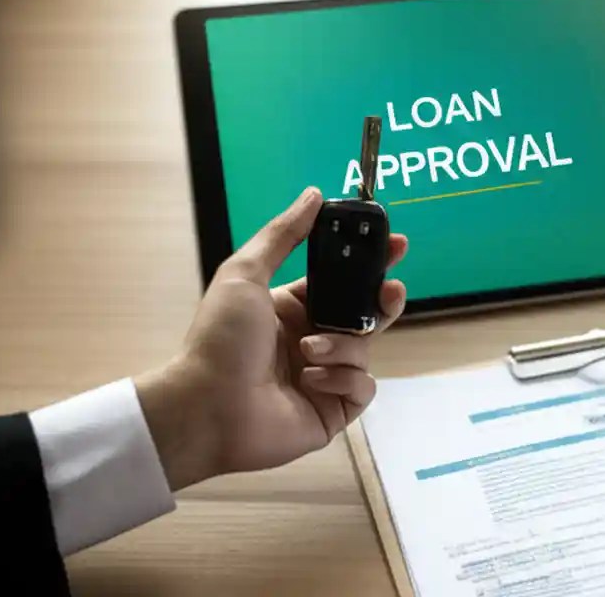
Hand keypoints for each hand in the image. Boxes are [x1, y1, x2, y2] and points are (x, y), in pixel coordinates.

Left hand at [135, 187, 407, 489]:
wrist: (208, 408)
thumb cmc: (221, 339)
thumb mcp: (245, 274)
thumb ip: (282, 234)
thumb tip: (314, 194)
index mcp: (295, 307)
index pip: (343, 280)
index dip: (370, 262)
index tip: (397, 244)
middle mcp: (314, 338)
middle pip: (366, 314)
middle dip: (384, 301)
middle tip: (391, 291)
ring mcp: (326, 376)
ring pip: (364, 349)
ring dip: (341, 345)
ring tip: (309, 351)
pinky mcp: (335, 409)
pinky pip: (362, 386)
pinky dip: (341, 379)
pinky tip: (312, 380)